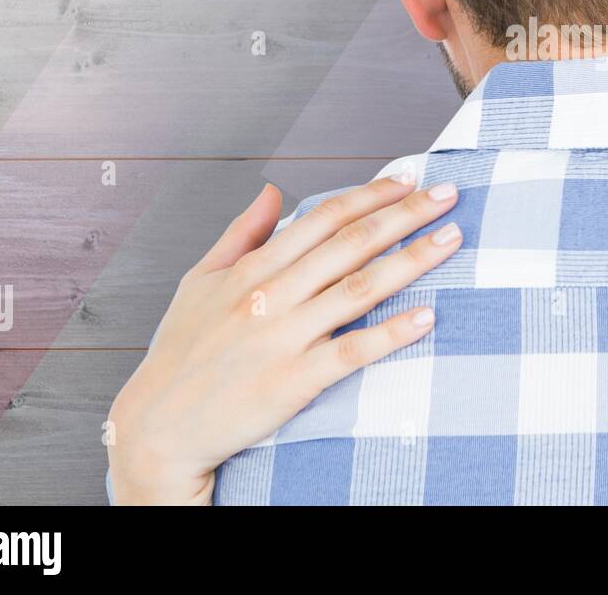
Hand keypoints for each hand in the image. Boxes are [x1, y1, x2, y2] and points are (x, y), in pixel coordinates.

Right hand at [106, 175, 460, 504]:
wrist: (156, 428)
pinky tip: (427, 316)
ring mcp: (284, 338)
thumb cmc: (180, 354)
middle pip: (351, 244)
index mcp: (252, 268)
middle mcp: (271, 296)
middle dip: (405, 214)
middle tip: (448, 195)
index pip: (324, 218)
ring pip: (359, 288)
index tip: (408, 179)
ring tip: (451, 238)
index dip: (371, 194)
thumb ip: (240, 234)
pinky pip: (353, 351)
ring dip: (412, 260)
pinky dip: (391, 332)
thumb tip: (271, 191)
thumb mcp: (199, 282)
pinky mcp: (294, 381)